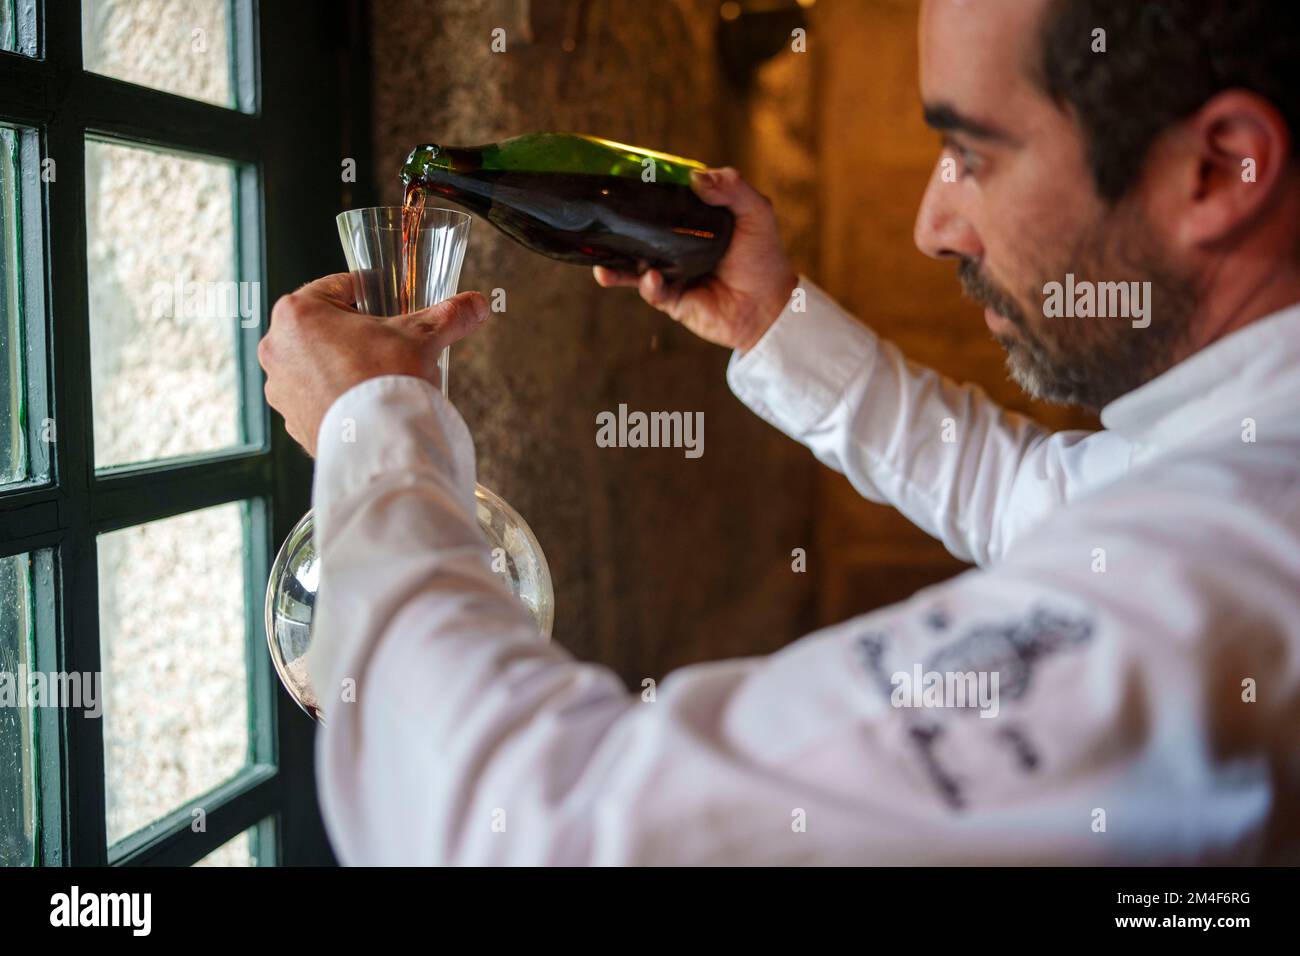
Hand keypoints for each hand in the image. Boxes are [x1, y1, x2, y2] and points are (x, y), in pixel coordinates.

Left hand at [258, 272, 488, 455]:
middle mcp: (277, 348)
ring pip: (317, 362)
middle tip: (388, 339)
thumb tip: (476, 304)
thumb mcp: (421, 338)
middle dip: (356, 331)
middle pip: (324, 326)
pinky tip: (366, 402)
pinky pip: (316, 397)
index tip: (387, 298)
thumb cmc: (385, 381)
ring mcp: (280, 388)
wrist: (378, 446)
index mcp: (297, 313)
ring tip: (378, 374)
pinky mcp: (291, 420)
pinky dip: (337, 395)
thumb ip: (448, 316)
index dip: (369, 291)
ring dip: (343, 363)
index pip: (338, 287)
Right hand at [593, 167, 798, 351]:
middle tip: (598, 223)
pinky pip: (652, 291)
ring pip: (633, 267)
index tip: (618, 184)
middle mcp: (675, 246)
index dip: (640, 195)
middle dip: (614, 232)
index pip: (660, 204)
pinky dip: (647, 285)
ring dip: (614, 266)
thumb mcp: (755, 212)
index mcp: (690, 222)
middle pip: (637, 235)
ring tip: (601, 266)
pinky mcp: (673, 300)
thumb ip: (731, 188)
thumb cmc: (763, 256)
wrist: (770, 305)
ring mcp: (671, 274)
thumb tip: (695, 176)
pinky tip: (650, 277)